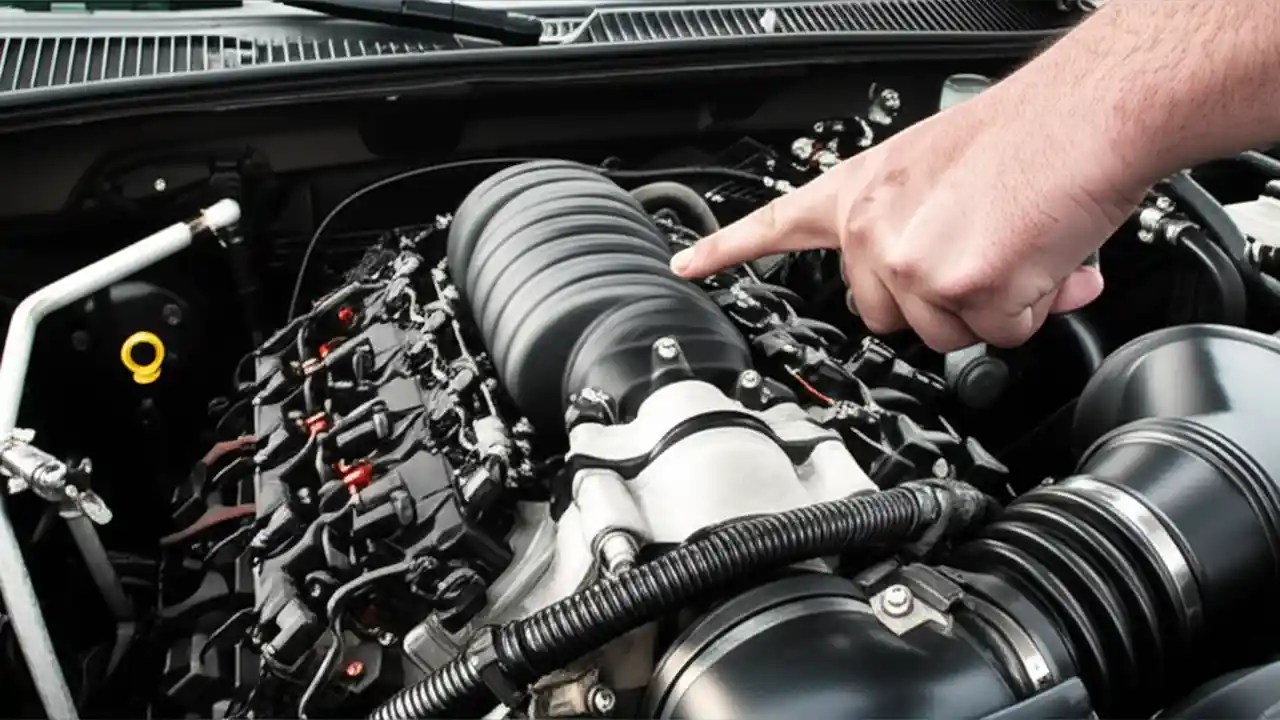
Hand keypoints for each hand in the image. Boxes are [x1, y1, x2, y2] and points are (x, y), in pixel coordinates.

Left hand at [670, 89, 1144, 350]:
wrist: (1088, 115)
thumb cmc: (1029, 133)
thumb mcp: (947, 177)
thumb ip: (934, 237)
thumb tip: (976, 296)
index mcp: (863, 190)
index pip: (777, 224)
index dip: (728, 250)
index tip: (688, 265)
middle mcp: (872, 228)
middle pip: (885, 316)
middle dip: (940, 301)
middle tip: (985, 252)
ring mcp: (910, 262)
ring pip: (947, 333)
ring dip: (993, 306)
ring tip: (1019, 245)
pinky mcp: (958, 289)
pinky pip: (998, 334)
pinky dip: (1031, 309)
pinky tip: (1040, 258)